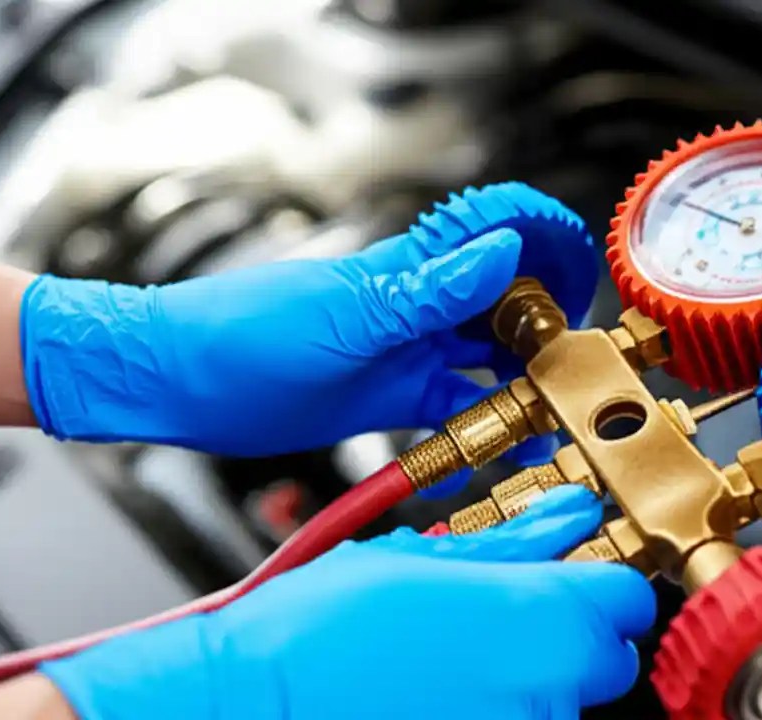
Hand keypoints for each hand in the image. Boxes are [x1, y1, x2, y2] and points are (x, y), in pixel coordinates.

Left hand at [20, 183, 594, 457]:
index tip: (582, 269)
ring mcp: (406, 353)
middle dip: (546, 328)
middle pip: (501, 308)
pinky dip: (481, 425)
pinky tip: (503, 445)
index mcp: (408, 272)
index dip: (539, 244)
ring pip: (484, 361)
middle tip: (582, 364)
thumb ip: (428, 292)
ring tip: (559, 409)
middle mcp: (417, 309)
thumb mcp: (347, 316)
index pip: (491, 240)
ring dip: (521, 381)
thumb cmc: (244, 332)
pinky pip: (452, 407)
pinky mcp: (390, 396)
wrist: (179, 382)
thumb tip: (501, 249)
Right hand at [40, 485, 655, 719]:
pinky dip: (494, 710)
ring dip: (523, 677)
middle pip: (603, 654)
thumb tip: (567, 515)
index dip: (598, 580)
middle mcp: (550, 693)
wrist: (248, 705)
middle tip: (497, 617)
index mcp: (548, 626)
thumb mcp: (425, 557)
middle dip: (564, 634)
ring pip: (559, 697)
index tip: (572, 575)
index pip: (630, 596)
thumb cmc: (318, 633)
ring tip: (451, 657)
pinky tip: (439, 692)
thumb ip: (516, 541)